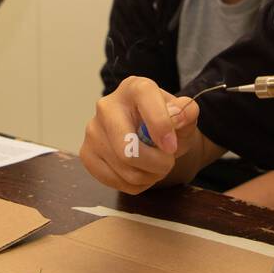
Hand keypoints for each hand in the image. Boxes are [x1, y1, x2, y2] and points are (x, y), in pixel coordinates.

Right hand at [80, 76, 199, 194]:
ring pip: (125, 170)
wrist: (148, 136)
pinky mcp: (86, 154)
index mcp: (134, 87)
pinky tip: (140, 172)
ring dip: (149, 176)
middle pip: (128, 149)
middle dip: (156, 164)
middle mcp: (107, 105)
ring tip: (156, 167)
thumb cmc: (166, 124)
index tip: (172, 146)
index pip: (145, 101)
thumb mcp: (184, 116)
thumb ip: (187, 112)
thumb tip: (179, 115)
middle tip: (167, 162)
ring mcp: (93, 130)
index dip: (161, 127)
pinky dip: (135, 184)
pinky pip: (115, 182)